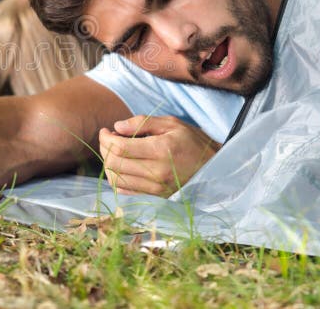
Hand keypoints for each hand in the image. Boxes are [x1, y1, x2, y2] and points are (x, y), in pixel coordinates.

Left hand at [99, 115, 219, 196]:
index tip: (106, 131)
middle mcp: (157, 172)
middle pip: (114, 164)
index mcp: (161, 150)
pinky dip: (117, 178)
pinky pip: (125, 191)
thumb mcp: (172, 123)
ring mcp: (156, 188)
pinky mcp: (156, 197)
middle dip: (104, 149)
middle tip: (108, 139)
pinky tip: (122, 166)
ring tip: (115, 152)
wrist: (214, 168)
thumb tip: (117, 127)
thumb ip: (143, 122)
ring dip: (108, 164)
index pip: (120, 148)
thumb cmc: (193, 142)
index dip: (106, 139)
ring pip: (116, 180)